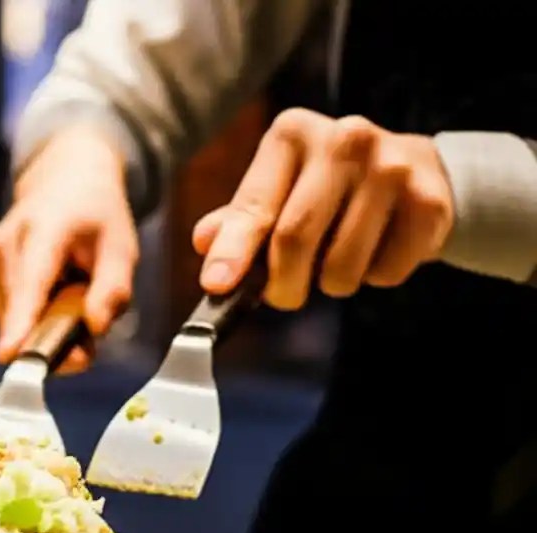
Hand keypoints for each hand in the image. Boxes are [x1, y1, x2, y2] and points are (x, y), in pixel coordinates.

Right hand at [0, 125, 138, 373]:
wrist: (65, 180)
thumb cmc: (96, 216)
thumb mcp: (122, 247)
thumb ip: (113, 289)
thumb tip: (94, 328)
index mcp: (44, 228)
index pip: (30, 281)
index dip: (20, 320)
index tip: (9, 355)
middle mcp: (6, 242)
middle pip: (20, 310)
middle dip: (51, 339)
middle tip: (87, 344)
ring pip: (14, 317)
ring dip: (45, 325)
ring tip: (71, 295)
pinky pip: (10, 313)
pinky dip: (34, 316)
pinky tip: (53, 293)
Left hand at [194, 108, 454, 308]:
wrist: (415, 172)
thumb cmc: (328, 188)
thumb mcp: (279, 189)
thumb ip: (239, 217)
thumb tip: (206, 242)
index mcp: (292, 134)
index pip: (255, 204)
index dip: (234, 251)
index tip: (217, 286)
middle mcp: (343, 139)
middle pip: (295, 238)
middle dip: (282, 284)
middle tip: (284, 296)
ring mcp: (391, 167)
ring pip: (341, 266)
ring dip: (331, 284)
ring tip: (337, 261)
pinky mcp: (429, 200)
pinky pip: (385, 272)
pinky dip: (374, 279)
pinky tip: (377, 249)